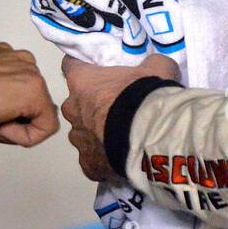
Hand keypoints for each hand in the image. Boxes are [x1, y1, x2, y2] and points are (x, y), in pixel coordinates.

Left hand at [0, 42, 58, 146]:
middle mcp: (30, 66)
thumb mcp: (1, 130)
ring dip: (8, 102)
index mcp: (34, 87)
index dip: (22, 137)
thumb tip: (16, 120)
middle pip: (36, 105)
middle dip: (15, 118)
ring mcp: (12, 54)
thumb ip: (23, 128)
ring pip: (23, 88)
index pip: (46, 125)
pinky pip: (9, 72)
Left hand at [61, 53, 179, 180]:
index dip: (83, 68)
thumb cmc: (146, 97)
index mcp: (81, 82)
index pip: (71, 66)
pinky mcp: (88, 164)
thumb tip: (156, 63)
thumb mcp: (156, 69)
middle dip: (91, 105)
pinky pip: (92, 160)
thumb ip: (152, 63)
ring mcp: (78, 139)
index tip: (95, 71)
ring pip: (82, 133)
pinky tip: (120, 158)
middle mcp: (73, 109)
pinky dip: (103, 159)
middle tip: (117, 107)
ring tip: (121, 136)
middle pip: (76, 103)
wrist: (152, 137)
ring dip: (96, 133)